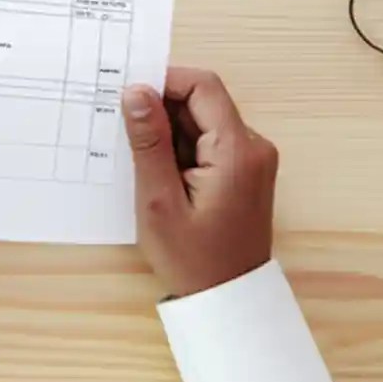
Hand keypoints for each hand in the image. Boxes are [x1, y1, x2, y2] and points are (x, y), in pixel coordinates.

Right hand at [120, 68, 276, 297]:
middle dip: (163, 111)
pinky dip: (183, 148)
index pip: (203, 86)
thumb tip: (135, 91)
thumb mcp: (159, 200)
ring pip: (204, 121)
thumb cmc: (192, 259)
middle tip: (128, 138)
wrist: (227, 299)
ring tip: (146, 167)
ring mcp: (253, 159)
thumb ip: (149, 141)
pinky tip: (163, 176)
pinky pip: (210, 141)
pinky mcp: (246, 171)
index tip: (129, 99)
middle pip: (204, 102)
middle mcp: (254, 147)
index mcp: (237, 150)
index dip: (164, 82)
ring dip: (171, 132)